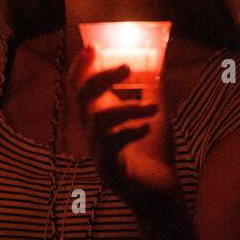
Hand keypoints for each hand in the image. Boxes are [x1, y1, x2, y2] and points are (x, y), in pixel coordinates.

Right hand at [71, 47, 181, 211]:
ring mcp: (97, 151)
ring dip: (127, 108)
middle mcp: (92, 131)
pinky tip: (148, 128)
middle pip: (82, 97)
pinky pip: (111, 145)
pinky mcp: (108, 169)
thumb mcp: (154, 114)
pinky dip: (129, 131)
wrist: (161, 191)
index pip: (79, 86)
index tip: (92, 47)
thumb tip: (157, 62)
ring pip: (99, 120)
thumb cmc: (153, 151)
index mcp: (99, 115)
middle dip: (101, 77)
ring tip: (152, 108)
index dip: (81, 66)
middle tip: (127, 67)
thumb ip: (150, 90)